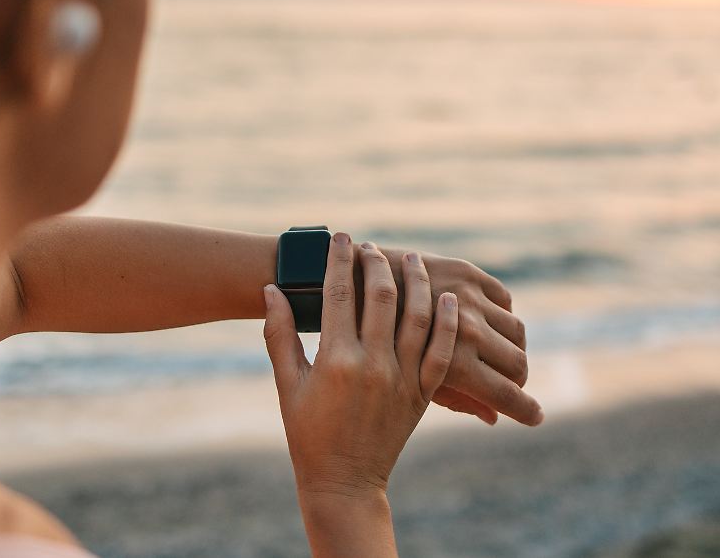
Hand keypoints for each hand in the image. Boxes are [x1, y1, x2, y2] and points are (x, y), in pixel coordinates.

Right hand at [262, 234, 458, 497]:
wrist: (344, 482)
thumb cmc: (308, 434)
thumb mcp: (287, 385)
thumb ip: (279, 335)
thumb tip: (270, 289)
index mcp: (335, 360)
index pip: (339, 294)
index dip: (340, 260)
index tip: (340, 237)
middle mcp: (373, 365)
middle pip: (381, 297)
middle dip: (377, 263)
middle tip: (372, 245)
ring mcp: (402, 379)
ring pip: (418, 317)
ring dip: (417, 282)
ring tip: (412, 257)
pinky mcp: (423, 394)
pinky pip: (442, 351)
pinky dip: (448, 322)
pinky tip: (448, 299)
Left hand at [374, 250, 543, 425]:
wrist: (348, 286)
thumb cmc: (367, 346)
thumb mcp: (405, 385)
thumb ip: (455, 399)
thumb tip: (492, 418)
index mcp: (451, 365)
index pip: (506, 395)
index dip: (526, 410)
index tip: (536, 417)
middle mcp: (466, 331)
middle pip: (518, 364)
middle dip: (520, 382)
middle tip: (511, 389)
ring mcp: (467, 300)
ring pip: (517, 331)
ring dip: (514, 348)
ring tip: (500, 359)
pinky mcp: (465, 273)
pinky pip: (504, 298)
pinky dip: (503, 313)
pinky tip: (490, 324)